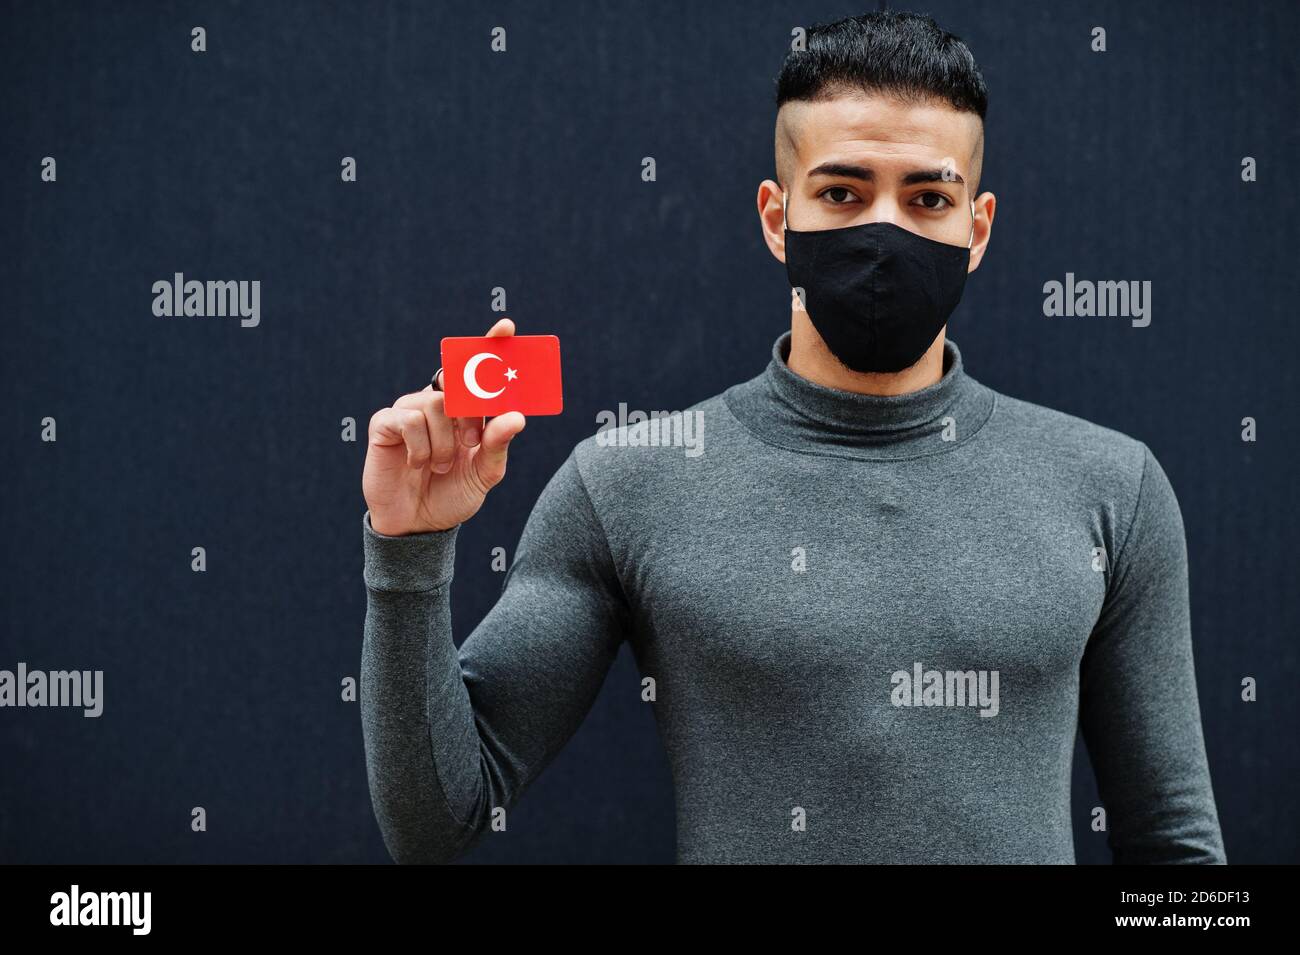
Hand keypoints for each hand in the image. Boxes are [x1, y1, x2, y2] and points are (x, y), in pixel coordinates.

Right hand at [362, 317, 526, 535]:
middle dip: (470, 409)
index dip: (490, 345)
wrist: (418, 524)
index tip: (507, 327)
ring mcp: (409, 409)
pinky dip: (419, 446)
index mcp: (465, 411)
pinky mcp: (384, 423)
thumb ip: (498, 444)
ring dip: (444, 443)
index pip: (477, 371)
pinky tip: (416, 464)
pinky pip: (408, 419)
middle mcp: (437, 403)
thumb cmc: (452, 494)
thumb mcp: (484, 474)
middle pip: (457, 382)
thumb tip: (516, 417)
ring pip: (436, 404)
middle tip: (472, 439)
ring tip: (441, 466)